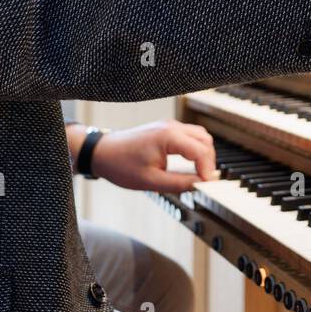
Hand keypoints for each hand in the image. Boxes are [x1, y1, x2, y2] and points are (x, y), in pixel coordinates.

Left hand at [77, 119, 218, 192]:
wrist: (102, 152)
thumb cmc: (120, 164)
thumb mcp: (151, 181)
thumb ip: (179, 183)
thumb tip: (199, 185)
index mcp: (168, 136)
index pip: (201, 151)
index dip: (208, 170)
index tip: (207, 185)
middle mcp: (171, 127)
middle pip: (205, 140)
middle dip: (209, 161)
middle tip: (204, 181)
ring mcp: (168, 126)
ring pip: (199, 136)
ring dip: (203, 154)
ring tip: (198, 174)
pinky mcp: (165, 130)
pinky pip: (189, 136)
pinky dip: (194, 149)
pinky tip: (189, 164)